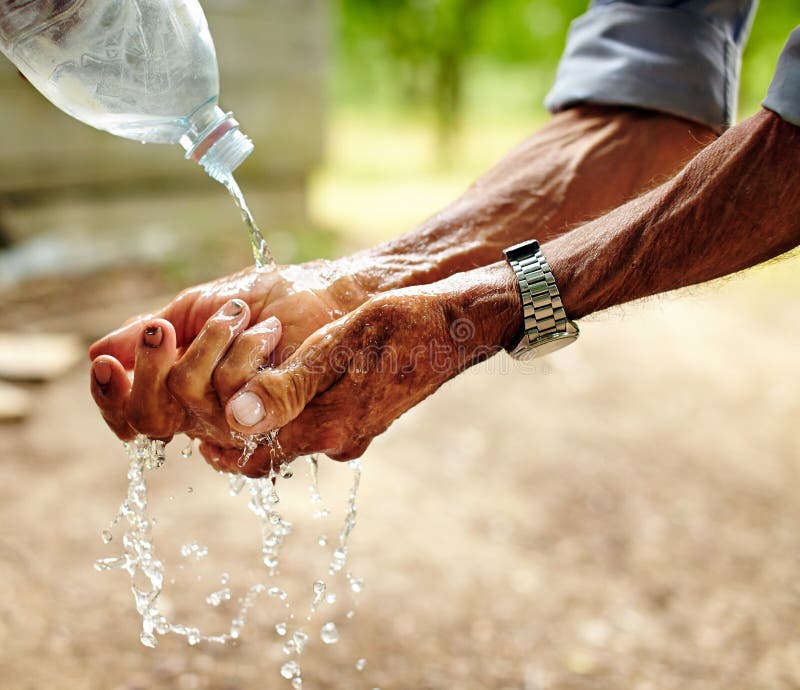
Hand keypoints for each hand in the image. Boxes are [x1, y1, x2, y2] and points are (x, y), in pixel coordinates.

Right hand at [90, 299, 282, 447]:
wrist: (322, 294)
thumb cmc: (266, 299)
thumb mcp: (197, 310)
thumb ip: (149, 334)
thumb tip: (97, 356)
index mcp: (181, 389)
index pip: (131, 415)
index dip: (110, 397)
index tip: (105, 366)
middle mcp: (205, 414)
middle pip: (149, 417)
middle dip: (148, 368)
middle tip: (160, 330)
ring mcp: (239, 420)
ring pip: (188, 397)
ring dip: (209, 342)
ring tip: (240, 313)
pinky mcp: (272, 416)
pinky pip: (235, 396)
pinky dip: (244, 350)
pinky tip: (266, 328)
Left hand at [197, 262, 521, 475]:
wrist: (456, 326)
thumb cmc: (399, 326)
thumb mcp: (339, 347)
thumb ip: (287, 386)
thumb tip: (235, 417)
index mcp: (327, 426)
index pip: (254, 455)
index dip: (217, 443)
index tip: (191, 423)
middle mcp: (340, 438)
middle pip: (271, 452)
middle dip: (235, 434)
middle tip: (208, 401)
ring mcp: (356, 430)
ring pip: (293, 436)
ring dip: (264, 417)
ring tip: (242, 381)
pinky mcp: (366, 416)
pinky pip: (317, 423)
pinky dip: (293, 408)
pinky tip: (290, 376)